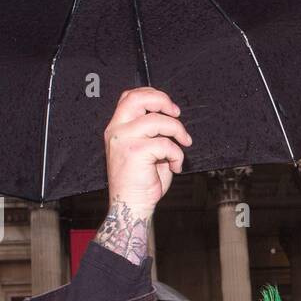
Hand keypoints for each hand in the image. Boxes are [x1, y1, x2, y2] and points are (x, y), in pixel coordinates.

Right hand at [104, 87, 191, 218]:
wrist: (132, 205)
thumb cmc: (140, 182)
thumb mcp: (146, 150)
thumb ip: (153, 132)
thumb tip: (171, 119)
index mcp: (117, 128)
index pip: (129, 97)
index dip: (151, 94)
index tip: (168, 107)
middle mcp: (117, 130)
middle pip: (138, 98)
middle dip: (163, 101)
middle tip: (177, 114)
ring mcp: (124, 139)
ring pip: (158, 120)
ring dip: (178, 131)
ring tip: (183, 146)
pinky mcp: (136, 151)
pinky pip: (167, 144)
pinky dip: (178, 155)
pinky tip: (175, 166)